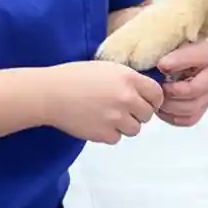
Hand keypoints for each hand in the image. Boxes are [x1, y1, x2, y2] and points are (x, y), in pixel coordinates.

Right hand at [42, 60, 163, 143]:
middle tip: (123, 110)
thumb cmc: (74, 77)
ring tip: (108, 116)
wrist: (51, 93)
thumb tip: (143, 92)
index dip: (153, 99)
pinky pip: (116, 138)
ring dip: (125, 125)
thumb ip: (127, 79)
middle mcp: (126, 98)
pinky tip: (96, 122)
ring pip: (134, 129)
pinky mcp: (104, 134)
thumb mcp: (106, 68)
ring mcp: (116, 118)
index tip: (147, 102)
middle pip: (148, 114)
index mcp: (129, 78)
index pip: (157, 94)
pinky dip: (109, 133)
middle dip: (138, 113)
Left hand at [155, 39, 207, 126]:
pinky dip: (172, 116)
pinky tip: (160, 107)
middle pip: (197, 89)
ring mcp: (207, 93)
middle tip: (158, 87)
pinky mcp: (200, 108)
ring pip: (192, 107)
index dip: (179, 62)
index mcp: (204, 52)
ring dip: (170, 106)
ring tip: (156, 98)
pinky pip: (188, 119)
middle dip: (173, 91)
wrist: (165, 63)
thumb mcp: (164, 43)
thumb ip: (161, 47)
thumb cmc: (164, 50)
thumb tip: (160, 66)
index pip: (199, 57)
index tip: (160, 65)